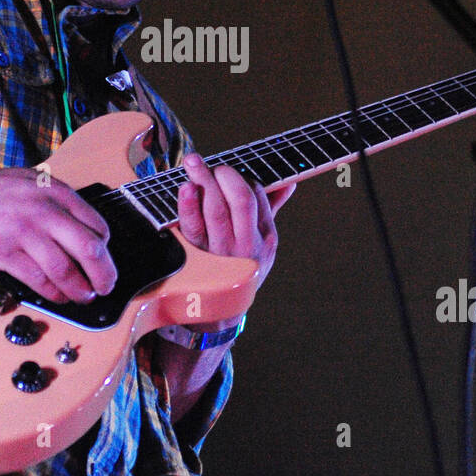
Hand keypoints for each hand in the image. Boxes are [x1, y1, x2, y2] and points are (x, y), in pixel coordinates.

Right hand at [0, 164, 115, 305]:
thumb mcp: (32, 182)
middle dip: (103, 274)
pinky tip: (58, 297)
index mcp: (56, 192)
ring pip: (64, 269)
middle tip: (106, 287)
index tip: (104, 261)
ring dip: (79, 289)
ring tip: (84, 296)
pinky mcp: (5, 252)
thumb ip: (58, 202)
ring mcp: (24, 232)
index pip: (96, 225)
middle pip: (88, 249)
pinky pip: (38, 279)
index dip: (105, 249)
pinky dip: (53, 293)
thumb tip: (84, 230)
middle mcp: (44, 211)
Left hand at [175, 153, 293, 322]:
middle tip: (215, 166)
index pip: (258, 198)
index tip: (230, 172)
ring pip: (215, 209)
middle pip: (240, 200)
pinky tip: (186, 188)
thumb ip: (272, 209)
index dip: (243, 178)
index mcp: (264, 239)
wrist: (217, 313)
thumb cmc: (240, 269)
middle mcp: (245, 245)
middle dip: (227, 175)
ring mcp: (219, 252)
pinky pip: (191, 227)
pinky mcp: (195, 257)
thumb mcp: (262, 245)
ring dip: (204, 180)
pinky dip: (188, 205)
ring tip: (194, 162)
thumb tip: (290, 182)